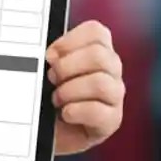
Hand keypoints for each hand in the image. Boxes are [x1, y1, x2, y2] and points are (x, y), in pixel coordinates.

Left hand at [46, 20, 125, 155]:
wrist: (47, 128)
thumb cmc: (47, 93)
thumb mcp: (45, 69)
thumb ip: (50, 57)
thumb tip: (51, 57)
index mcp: (98, 49)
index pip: (96, 32)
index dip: (69, 41)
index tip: (50, 56)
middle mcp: (111, 69)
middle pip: (98, 56)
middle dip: (67, 67)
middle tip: (51, 78)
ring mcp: (115, 95)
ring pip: (100, 83)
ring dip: (69, 91)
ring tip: (56, 99)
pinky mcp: (112, 120)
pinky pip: (98, 111)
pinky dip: (75, 111)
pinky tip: (65, 114)